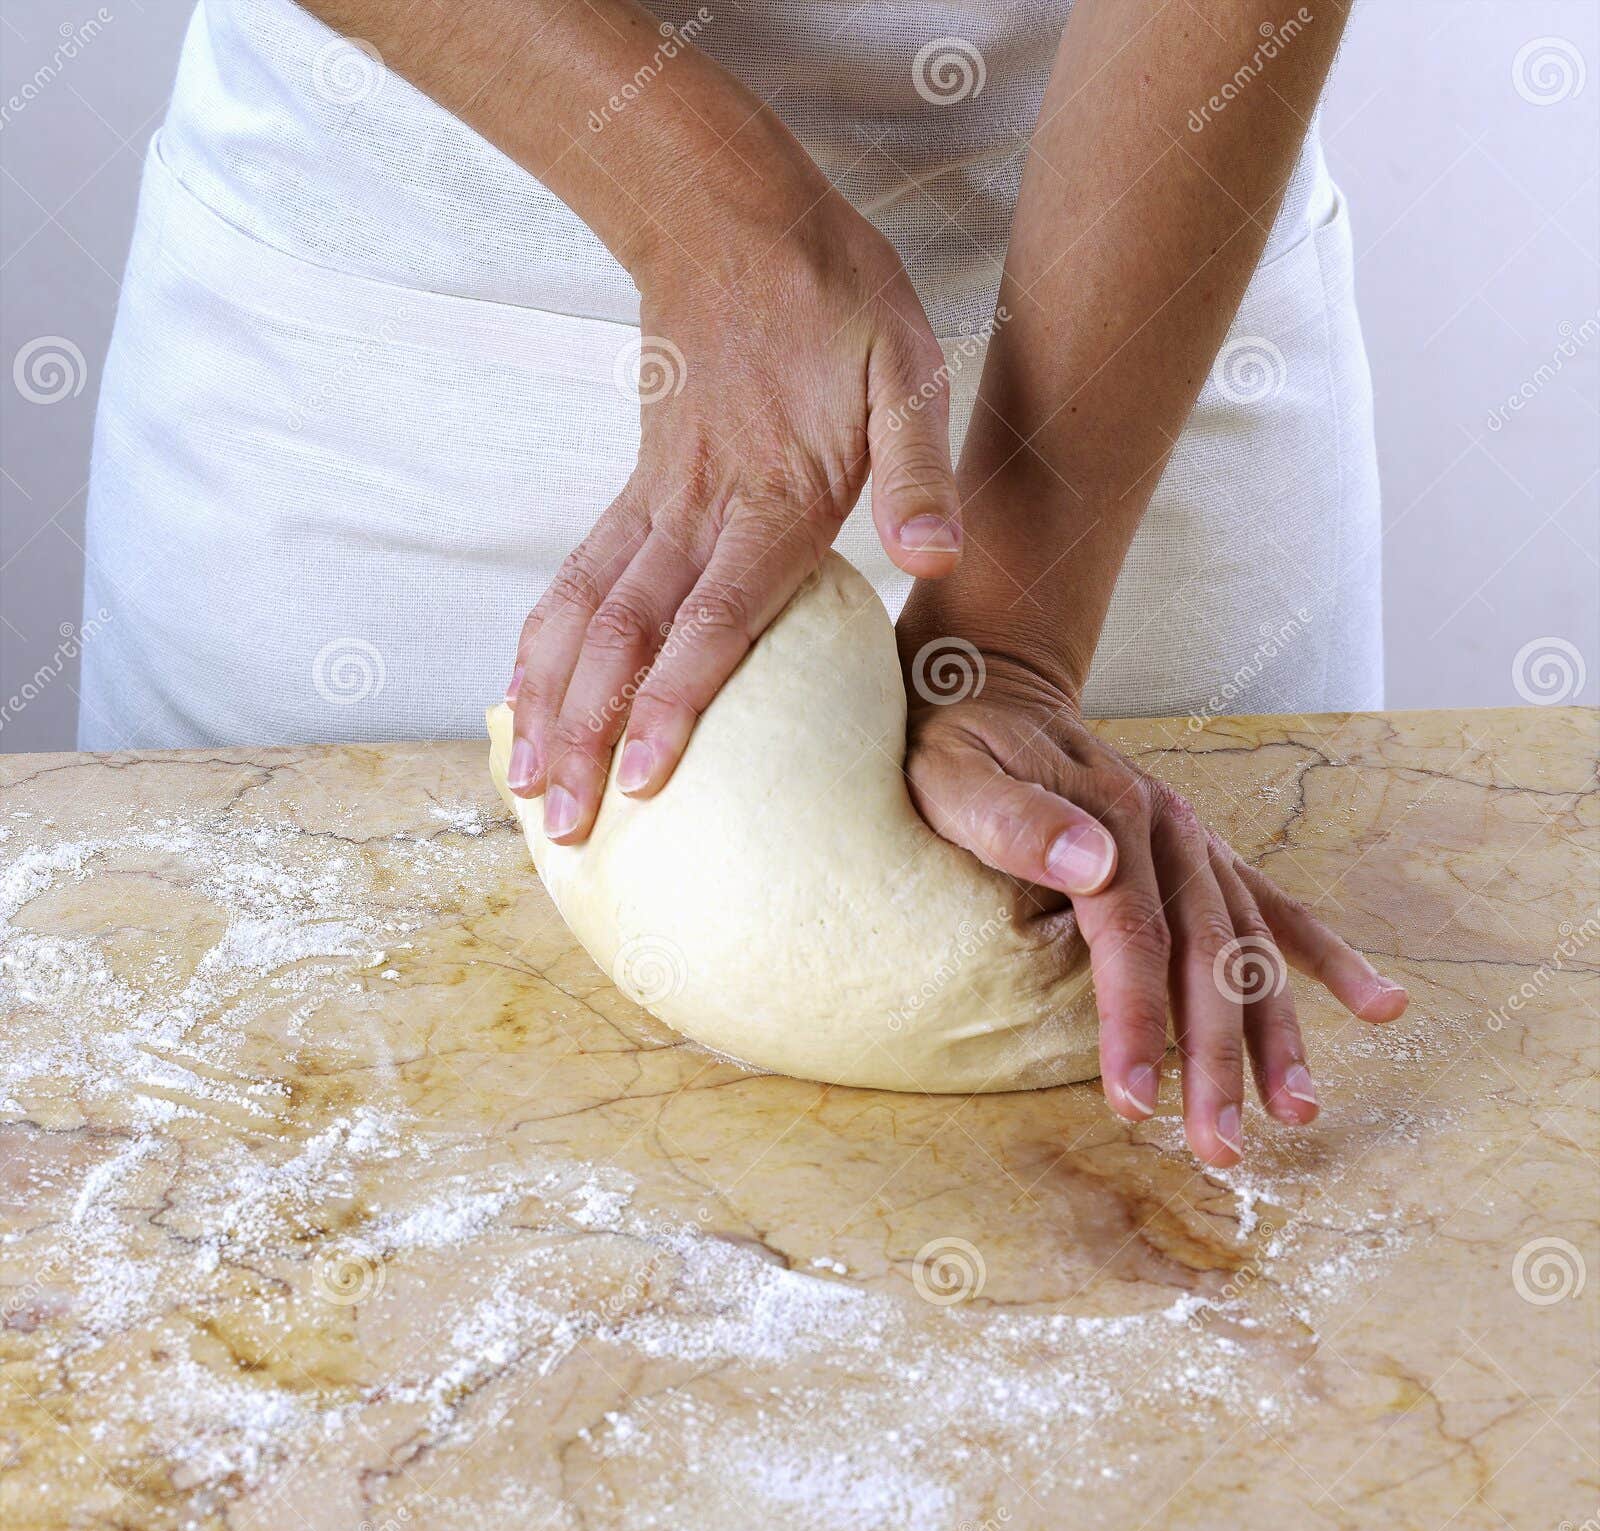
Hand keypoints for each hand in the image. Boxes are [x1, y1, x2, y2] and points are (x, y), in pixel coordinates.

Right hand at [505, 191, 963, 840]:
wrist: (736, 219)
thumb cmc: (836, 302)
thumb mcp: (907, 370)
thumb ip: (915, 468)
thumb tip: (934, 552)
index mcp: (770, 502)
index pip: (709, 620)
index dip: (671, 702)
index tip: (640, 780)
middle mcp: (697, 511)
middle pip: (626, 639)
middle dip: (588, 735)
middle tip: (566, 824)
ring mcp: (654, 501)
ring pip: (584, 616)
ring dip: (549, 703)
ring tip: (527, 783)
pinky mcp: (636, 489)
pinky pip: (574, 577)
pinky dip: (539, 642)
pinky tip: (519, 694)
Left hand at [897, 649, 1407, 1165]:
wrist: (994, 692)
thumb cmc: (958, 748)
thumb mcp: (955, 775)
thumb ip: (1014, 820)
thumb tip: (1095, 868)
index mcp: (1109, 821)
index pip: (1130, 937)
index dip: (1136, 1021)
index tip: (1134, 1100)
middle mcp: (1169, 834)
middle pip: (1205, 957)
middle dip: (1217, 1058)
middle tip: (1221, 1148)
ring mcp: (1195, 845)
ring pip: (1251, 947)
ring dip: (1278, 1032)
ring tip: (1298, 1112)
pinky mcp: (1205, 854)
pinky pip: (1277, 908)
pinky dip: (1328, 957)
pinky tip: (1379, 1007)